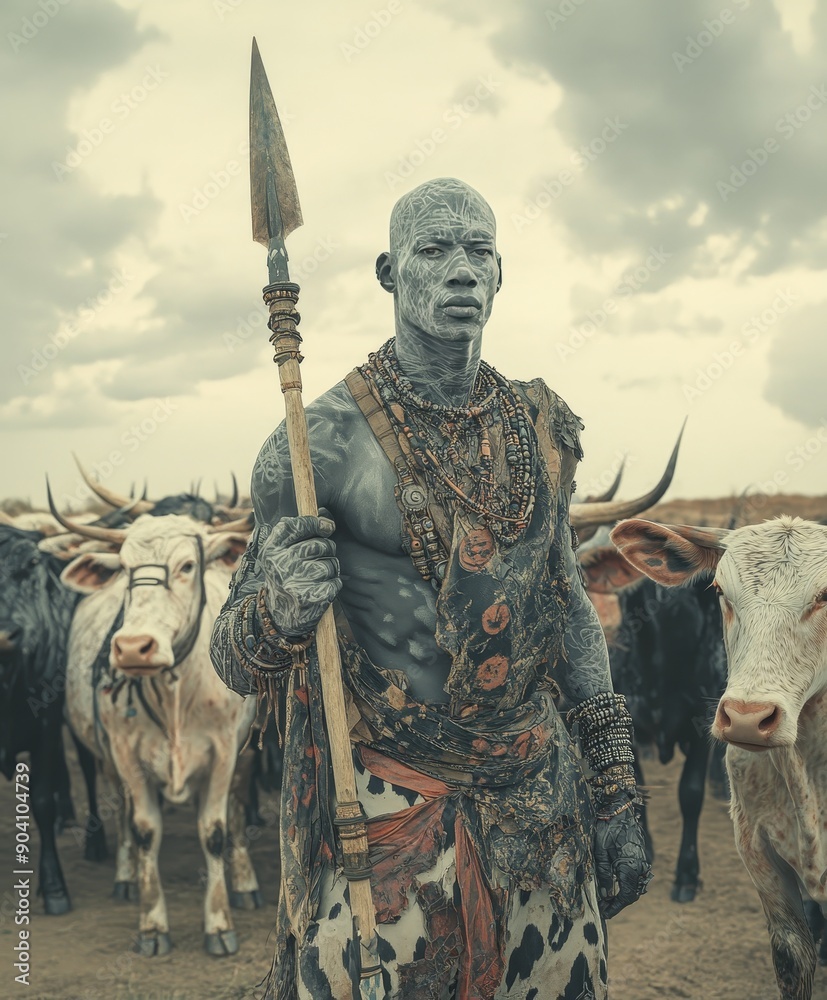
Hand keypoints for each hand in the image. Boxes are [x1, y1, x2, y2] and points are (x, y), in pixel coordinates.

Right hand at [257, 513, 341, 637]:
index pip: (297, 525)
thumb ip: (296, 532)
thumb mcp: (278, 553)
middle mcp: (281, 564)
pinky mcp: (311, 598)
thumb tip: (327, 517)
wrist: (278, 615)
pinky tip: (320, 589)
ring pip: (330, 563)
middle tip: (317, 559)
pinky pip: (335, 582)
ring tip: (316, 577)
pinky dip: (333, 585)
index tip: (326, 526)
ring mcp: (296, 581)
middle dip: (326, 549)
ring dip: (329, 569)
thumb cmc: (284, 576)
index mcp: (271, 550)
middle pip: (320, 544)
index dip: (316, 523)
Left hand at [593, 795, 652, 918]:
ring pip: (635, 886)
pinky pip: (636, 877)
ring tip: (606, 898)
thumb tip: (606, 894)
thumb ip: (604, 874)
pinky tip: (614, 885)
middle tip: (603, 907)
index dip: (615, 907)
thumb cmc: (607, 827)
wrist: (620, 808)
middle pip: (632, 893)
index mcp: (631, 867)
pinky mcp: (640, 857)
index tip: (604, 913)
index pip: (626, 896)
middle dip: (618, 903)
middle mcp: (641, 867)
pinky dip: (626, 884)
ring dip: (622, 894)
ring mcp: (643, 862)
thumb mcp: (600, 851)